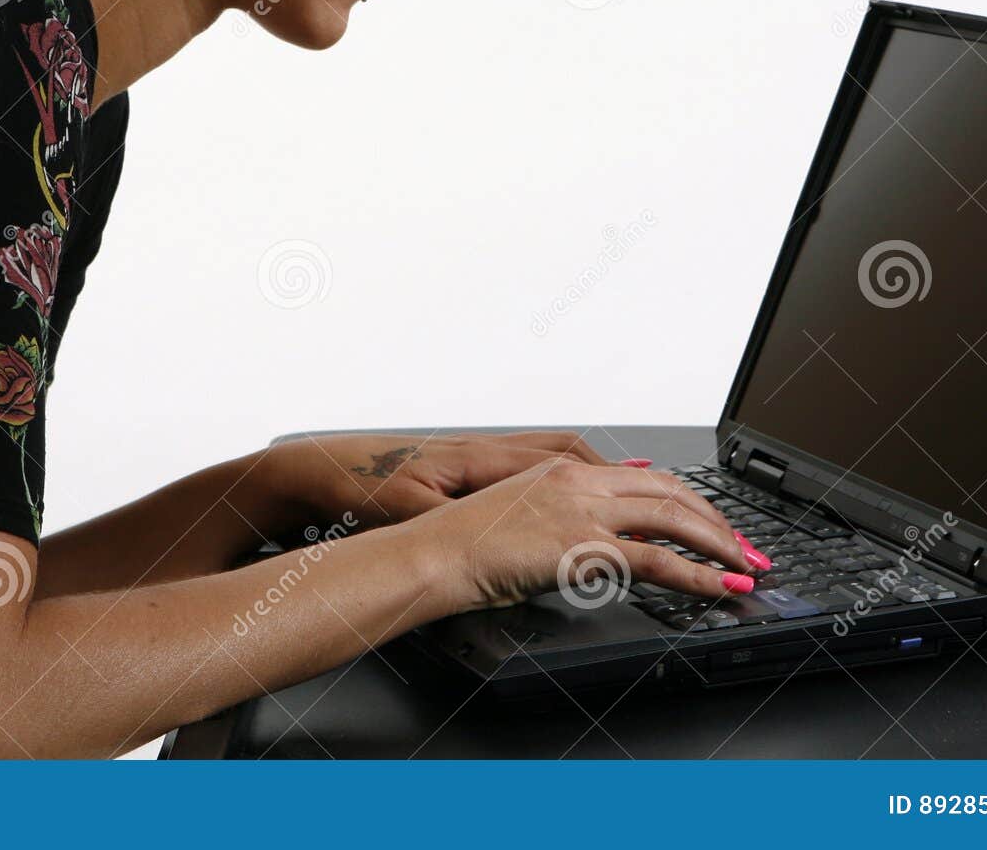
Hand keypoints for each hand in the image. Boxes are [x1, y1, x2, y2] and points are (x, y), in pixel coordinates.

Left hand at [262, 430, 618, 532]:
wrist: (316, 469)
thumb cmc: (353, 489)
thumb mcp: (404, 511)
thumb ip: (447, 521)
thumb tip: (481, 537)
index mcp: (474, 458)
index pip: (557, 459)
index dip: (608, 475)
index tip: (646, 493)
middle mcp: (483, 450)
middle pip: (569, 452)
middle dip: (624, 473)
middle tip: (670, 496)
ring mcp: (476, 455)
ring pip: (554, 453)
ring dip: (601, 470)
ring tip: (642, 487)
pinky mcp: (464, 467)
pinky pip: (531, 462)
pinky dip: (566, 472)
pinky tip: (577, 490)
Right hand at [411, 455, 768, 610]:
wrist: (436, 551)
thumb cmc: (465, 543)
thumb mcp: (523, 520)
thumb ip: (563, 521)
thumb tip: (595, 543)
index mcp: (567, 472)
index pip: (647, 479)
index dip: (689, 502)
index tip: (713, 524)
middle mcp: (581, 483)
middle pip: (670, 492)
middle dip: (716, 521)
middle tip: (745, 547)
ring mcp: (583, 511)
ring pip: (672, 518)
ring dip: (718, 544)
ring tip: (745, 566)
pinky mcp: (582, 545)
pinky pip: (655, 559)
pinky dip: (696, 574)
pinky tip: (718, 586)